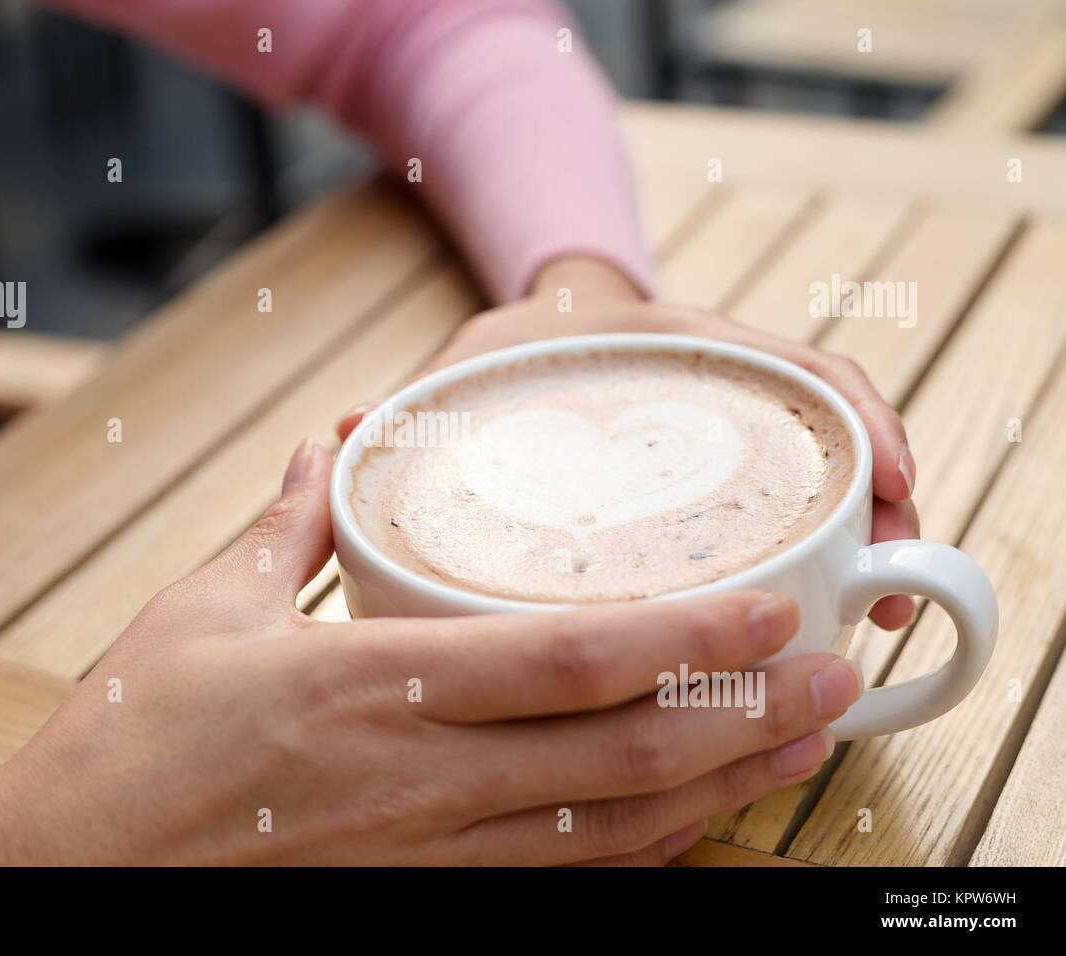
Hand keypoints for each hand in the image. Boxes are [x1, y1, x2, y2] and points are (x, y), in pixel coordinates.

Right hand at [0, 440, 859, 865]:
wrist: (67, 876)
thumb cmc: (129, 741)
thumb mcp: (201, 610)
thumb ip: (286, 524)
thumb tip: (329, 445)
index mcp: (365, 684)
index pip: (562, 662)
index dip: (680, 639)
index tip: (764, 606)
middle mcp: (415, 778)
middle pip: (618, 758)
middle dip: (741, 719)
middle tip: (831, 677)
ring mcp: (424, 853)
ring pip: (607, 834)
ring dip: (718, 791)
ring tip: (799, 748)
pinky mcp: (417, 895)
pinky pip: (556, 881)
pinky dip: (640, 853)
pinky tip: (692, 823)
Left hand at [335, 256, 918, 630]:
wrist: (541, 327)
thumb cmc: (511, 352)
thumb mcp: (467, 367)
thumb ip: (416, 404)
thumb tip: (339, 434)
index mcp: (668, 343)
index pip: (790, 360)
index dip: (851, 418)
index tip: (889, 480)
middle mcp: (717, 379)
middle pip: (830, 426)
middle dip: (877, 498)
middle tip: (888, 589)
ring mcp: (731, 425)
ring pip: (826, 467)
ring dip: (867, 531)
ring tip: (881, 612)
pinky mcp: (728, 469)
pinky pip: (798, 496)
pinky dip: (828, 541)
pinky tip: (830, 609)